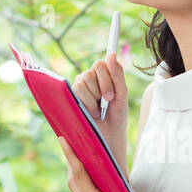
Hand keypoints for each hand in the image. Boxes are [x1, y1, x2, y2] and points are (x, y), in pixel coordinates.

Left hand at [57, 135, 161, 191]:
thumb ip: (117, 185)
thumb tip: (109, 172)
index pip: (79, 175)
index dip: (71, 156)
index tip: (63, 141)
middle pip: (74, 183)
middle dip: (71, 164)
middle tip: (70, 146)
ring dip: (78, 178)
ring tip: (79, 162)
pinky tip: (91, 185)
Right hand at [72, 51, 127, 165]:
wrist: (108, 138)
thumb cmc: (116, 118)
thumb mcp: (121, 97)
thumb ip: (118, 75)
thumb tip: (112, 54)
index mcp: (103, 77)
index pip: (100, 64)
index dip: (106, 78)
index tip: (112, 96)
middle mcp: (88, 80)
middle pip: (91, 72)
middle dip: (102, 90)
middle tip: (106, 103)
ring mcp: (78, 88)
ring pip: (82, 82)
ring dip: (92, 99)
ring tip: (97, 111)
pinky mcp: (70, 98)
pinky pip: (75, 91)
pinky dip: (85, 103)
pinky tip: (89, 112)